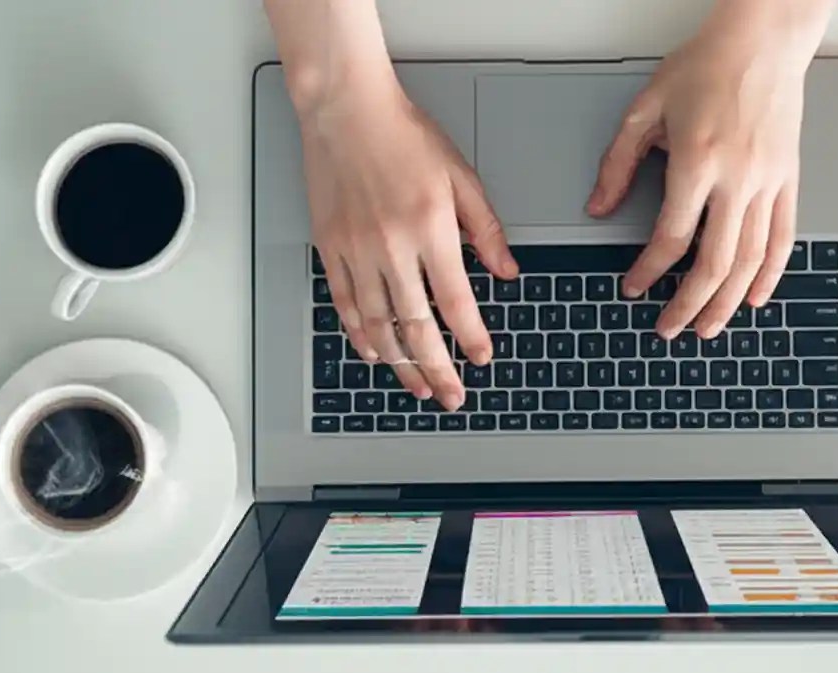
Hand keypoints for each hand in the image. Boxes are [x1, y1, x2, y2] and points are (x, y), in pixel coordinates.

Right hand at [299, 83, 517, 409]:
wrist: (346, 110)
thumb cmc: (404, 135)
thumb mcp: (461, 177)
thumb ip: (485, 229)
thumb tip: (507, 271)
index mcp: (431, 228)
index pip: (455, 301)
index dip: (470, 337)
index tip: (481, 359)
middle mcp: (392, 245)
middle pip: (417, 325)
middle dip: (436, 369)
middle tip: (450, 396)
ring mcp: (357, 250)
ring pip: (379, 324)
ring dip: (401, 362)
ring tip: (417, 386)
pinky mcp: (331, 247)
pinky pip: (346, 304)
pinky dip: (362, 334)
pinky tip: (376, 353)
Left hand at [588, 0, 831, 339]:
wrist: (762, 41)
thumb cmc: (705, 67)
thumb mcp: (644, 109)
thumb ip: (617, 163)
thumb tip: (597, 208)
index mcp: (698, 161)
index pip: (672, 235)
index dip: (649, 270)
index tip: (634, 287)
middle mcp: (737, 178)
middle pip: (714, 261)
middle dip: (689, 303)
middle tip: (670, 328)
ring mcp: (767, 182)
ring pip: (750, 259)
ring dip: (727, 301)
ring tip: (708, 327)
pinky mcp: (788, 179)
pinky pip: (783, 237)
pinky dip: (770, 274)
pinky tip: (755, 297)